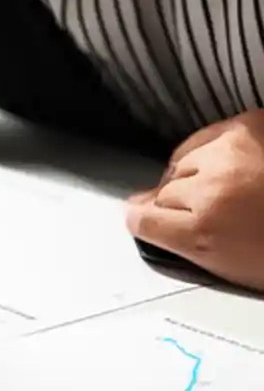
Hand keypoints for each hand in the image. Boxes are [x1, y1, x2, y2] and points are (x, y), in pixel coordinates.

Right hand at [126, 109, 263, 289]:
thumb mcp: (236, 265)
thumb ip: (186, 241)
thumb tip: (144, 216)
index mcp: (203, 232)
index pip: (141, 219)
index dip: (144, 221)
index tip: (147, 220)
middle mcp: (208, 189)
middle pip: (162, 192)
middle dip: (179, 203)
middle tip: (214, 215)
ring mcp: (228, 152)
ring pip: (181, 162)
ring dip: (195, 175)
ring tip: (231, 189)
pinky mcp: (248, 125)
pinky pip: (205, 137)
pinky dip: (212, 151)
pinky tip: (236, 165)